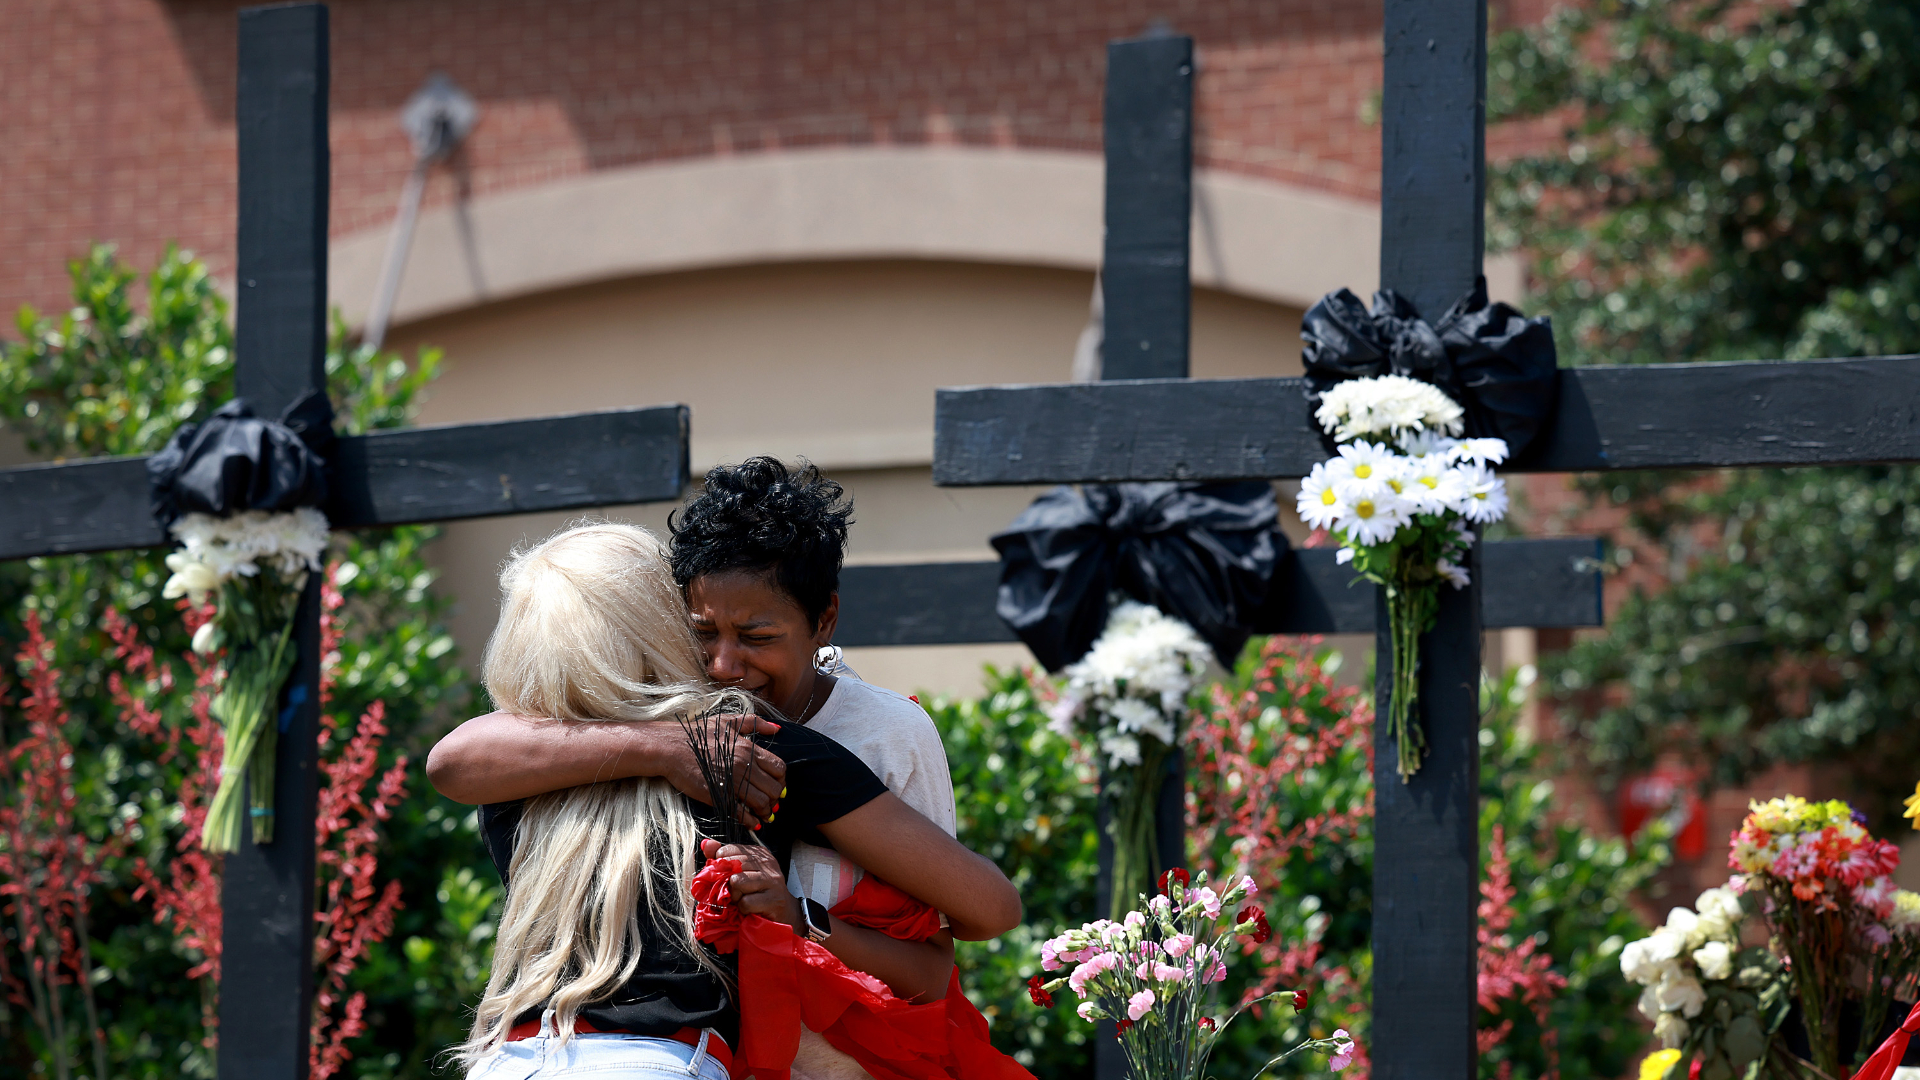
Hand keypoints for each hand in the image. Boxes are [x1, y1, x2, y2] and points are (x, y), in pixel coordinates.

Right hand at [667, 714, 786, 825]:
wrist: (670, 747)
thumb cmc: (698, 733)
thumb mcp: (728, 721)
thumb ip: (755, 723)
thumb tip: (777, 729)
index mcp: (748, 748)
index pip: (779, 768)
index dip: (782, 779)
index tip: (777, 784)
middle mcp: (743, 765)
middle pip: (774, 788)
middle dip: (776, 798)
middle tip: (772, 803)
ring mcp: (731, 782)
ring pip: (761, 802)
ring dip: (766, 812)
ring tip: (764, 815)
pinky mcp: (717, 796)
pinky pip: (741, 813)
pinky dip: (751, 820)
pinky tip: (752, 823)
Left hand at [703, 839, 803, 931]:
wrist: (784, 912)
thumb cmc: (758, 892)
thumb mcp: (741, 872)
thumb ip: (723, 858)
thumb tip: (706, 844)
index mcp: (759, 853)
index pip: (730, 850)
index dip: (721, 865)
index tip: (727, 876)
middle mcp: (767, 863)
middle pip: (732, 866)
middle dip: (728, 883)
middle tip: (735, 892)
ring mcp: (772, 880)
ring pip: (737, 882)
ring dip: (735, 896)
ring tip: (743, 900)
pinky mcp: (773, 899)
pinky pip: (745, 902)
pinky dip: (743, 909)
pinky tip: (750, 909)